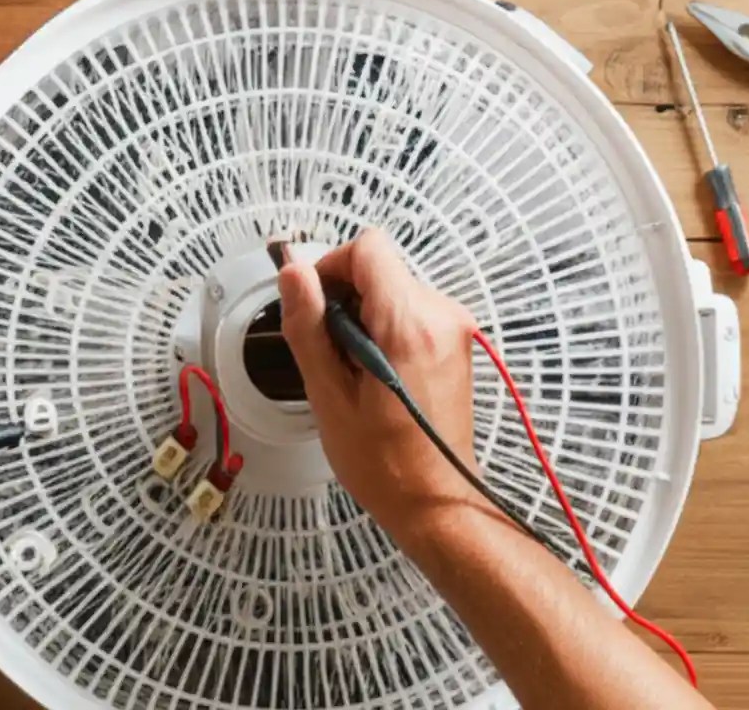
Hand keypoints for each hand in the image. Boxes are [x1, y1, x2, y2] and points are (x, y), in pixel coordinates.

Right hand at [278, 229, 480, 533]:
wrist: (436, 501)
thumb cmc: (385, 463)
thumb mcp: (329, 394)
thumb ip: (308, 325)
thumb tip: (292, 273)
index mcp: (410, 324)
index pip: (368, 248)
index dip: (330, 268)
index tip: (314, 307)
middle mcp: (441, 316)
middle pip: (380, 269)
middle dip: (345, 300)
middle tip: (332, 355)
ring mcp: (454, 329)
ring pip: (393, 291)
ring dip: (365, 319)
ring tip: (356, 374)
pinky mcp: (456, 343)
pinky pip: (410, 313)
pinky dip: (386, 331)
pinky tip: (376, 377)